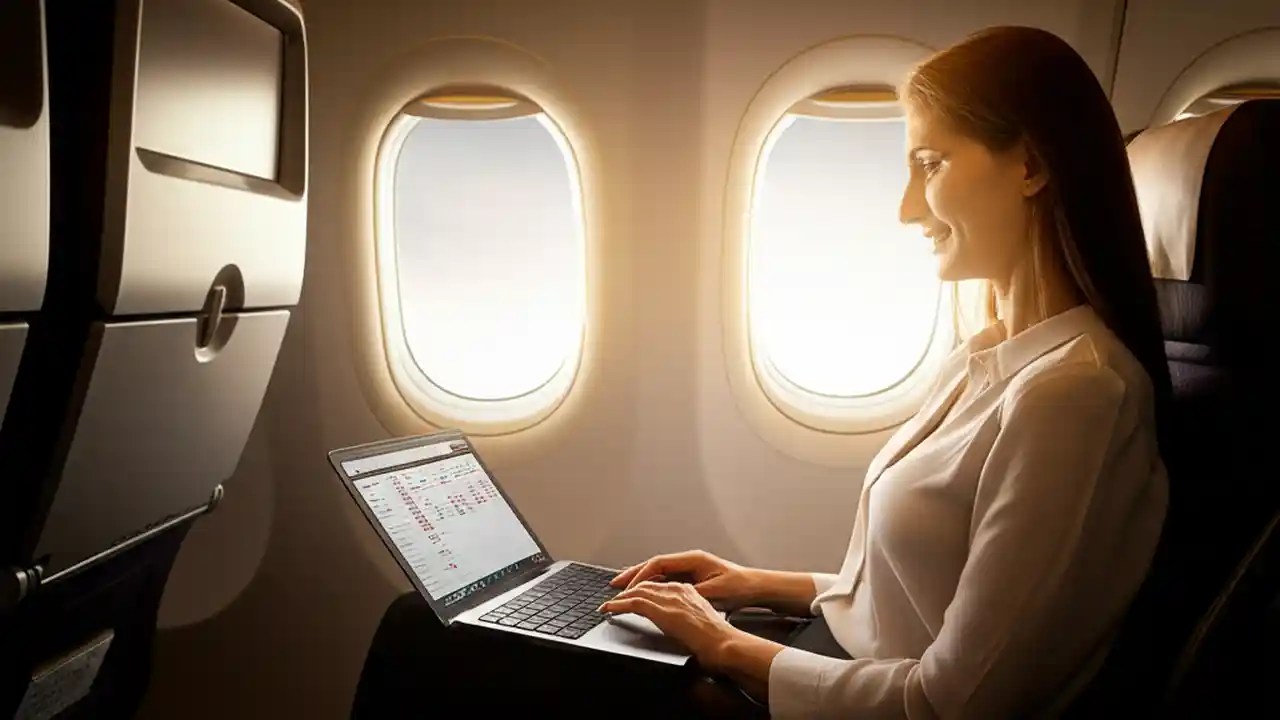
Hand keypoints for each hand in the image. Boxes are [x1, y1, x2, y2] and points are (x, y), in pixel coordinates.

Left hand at [597, 581, 738, 670]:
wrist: (723, 644)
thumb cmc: (718, 640)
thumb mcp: (701, 622)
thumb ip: (688, 618)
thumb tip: (680, 627)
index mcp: (688, 590)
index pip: (659, 584)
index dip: (642, 589)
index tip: (632, 596)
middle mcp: (677, 589)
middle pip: (645, 584)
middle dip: (628, 590)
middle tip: (615, 598)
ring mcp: (668, 598)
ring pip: (636, 591)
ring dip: (619, 598)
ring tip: (609, 604)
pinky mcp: (661, 610)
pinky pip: (632, 603)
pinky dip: (617, 605)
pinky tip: (608, 609)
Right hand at [610, 550, 760, 611]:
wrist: (756, 587)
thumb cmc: (739, 587)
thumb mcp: (714, 591)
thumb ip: (691, 591)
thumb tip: (672, 593)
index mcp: (692, 559)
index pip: (659, 563)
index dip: (641, 574)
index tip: (628, 586)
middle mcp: (689, 560)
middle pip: (654, 565)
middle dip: (633, 574)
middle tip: (615, 584)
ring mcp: (690, 568)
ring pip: (658, 572)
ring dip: (641, 579)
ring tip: (623, 587)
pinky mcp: (692, 577)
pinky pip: (666, 579)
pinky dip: (652, 585)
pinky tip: (644, 593)